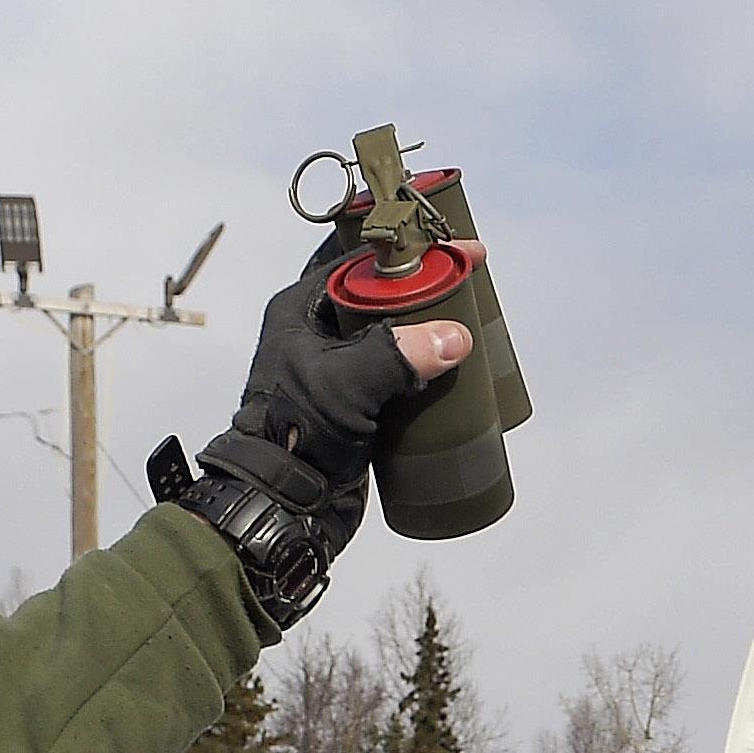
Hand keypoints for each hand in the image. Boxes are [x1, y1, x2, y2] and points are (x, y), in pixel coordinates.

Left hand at [162, 250, 478, 626]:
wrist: (283, 504)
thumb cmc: (297, 434)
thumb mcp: (345, 386)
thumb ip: (395, 356)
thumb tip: (455, 337)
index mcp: (301, 309)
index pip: (360, 260)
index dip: (409, 249)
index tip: (456, 248)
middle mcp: (317, 331)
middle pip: (380, 292)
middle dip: (424, 285)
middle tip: (470, 281)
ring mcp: (337, 368)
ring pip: (391, 331)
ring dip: (428, 325)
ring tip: (470, 320)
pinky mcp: (356, 401)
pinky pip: (396, 369)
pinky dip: (424, 364)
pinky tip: (455, 365)